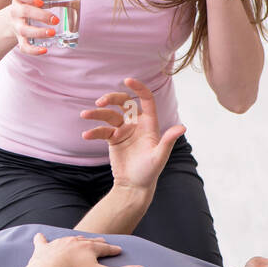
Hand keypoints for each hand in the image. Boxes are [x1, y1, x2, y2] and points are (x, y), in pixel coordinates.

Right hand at [7, 0, 57, 55]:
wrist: (17, 19)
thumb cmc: (33, 5)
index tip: (40, 1)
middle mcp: (15, 11)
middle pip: (23, 11)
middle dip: (40, 16)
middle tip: (56, 20)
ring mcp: (16, 26)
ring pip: (24, 30)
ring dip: (39, 32)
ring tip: (53, 33)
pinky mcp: (20, 39)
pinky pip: (24, 47)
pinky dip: (33, 50)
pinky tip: (44, 50)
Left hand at [25, 233, 145, 266]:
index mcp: (89, 248)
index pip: (105, 248)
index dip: (112, 249)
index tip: (117, 249)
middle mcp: (74, 242)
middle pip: (88, 241)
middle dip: (96, 242)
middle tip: (101, 242)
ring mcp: (57, 244)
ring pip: (68, 240)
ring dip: (74, 240)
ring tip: (78, 241)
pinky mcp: (42, 250)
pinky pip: (42, 242)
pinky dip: (41, 239)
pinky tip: (39, 236)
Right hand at [79, 77, 184, 194]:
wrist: (134, 186)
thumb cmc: (150, 172)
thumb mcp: (159, 157)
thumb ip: (168, 141)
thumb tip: (182, 127)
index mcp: (149, 124)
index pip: (146, 100)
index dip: (139, 88)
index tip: (127, 80)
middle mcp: (136, 124)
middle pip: (124, 103)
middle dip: (112, 99)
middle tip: (100, 102)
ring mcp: (123, 130)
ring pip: (109, 115)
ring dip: (96, 114)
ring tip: (85, 115)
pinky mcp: (113, 139)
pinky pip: (101, 130)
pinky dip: (93, 132)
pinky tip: (86, 136)